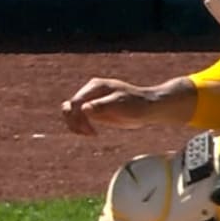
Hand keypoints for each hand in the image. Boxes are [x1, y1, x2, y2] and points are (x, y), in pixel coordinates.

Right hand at [61, 77, 180, 134]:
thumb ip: (101, 106)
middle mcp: (91, 91)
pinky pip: (79, 117)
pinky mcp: (95, 109)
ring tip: (89, 134)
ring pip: (71, 112)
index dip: (78, 118)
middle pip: (69, 107)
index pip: (75, 102)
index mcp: (95, 86)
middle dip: (74, 122)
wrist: (149, 107)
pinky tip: (91, 133)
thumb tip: (83, 108)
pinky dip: (80, 126)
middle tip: (88, 134)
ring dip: (74, 124)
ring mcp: (92, 100)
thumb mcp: (120, 105)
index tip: (91, 132)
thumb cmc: (137, 105)